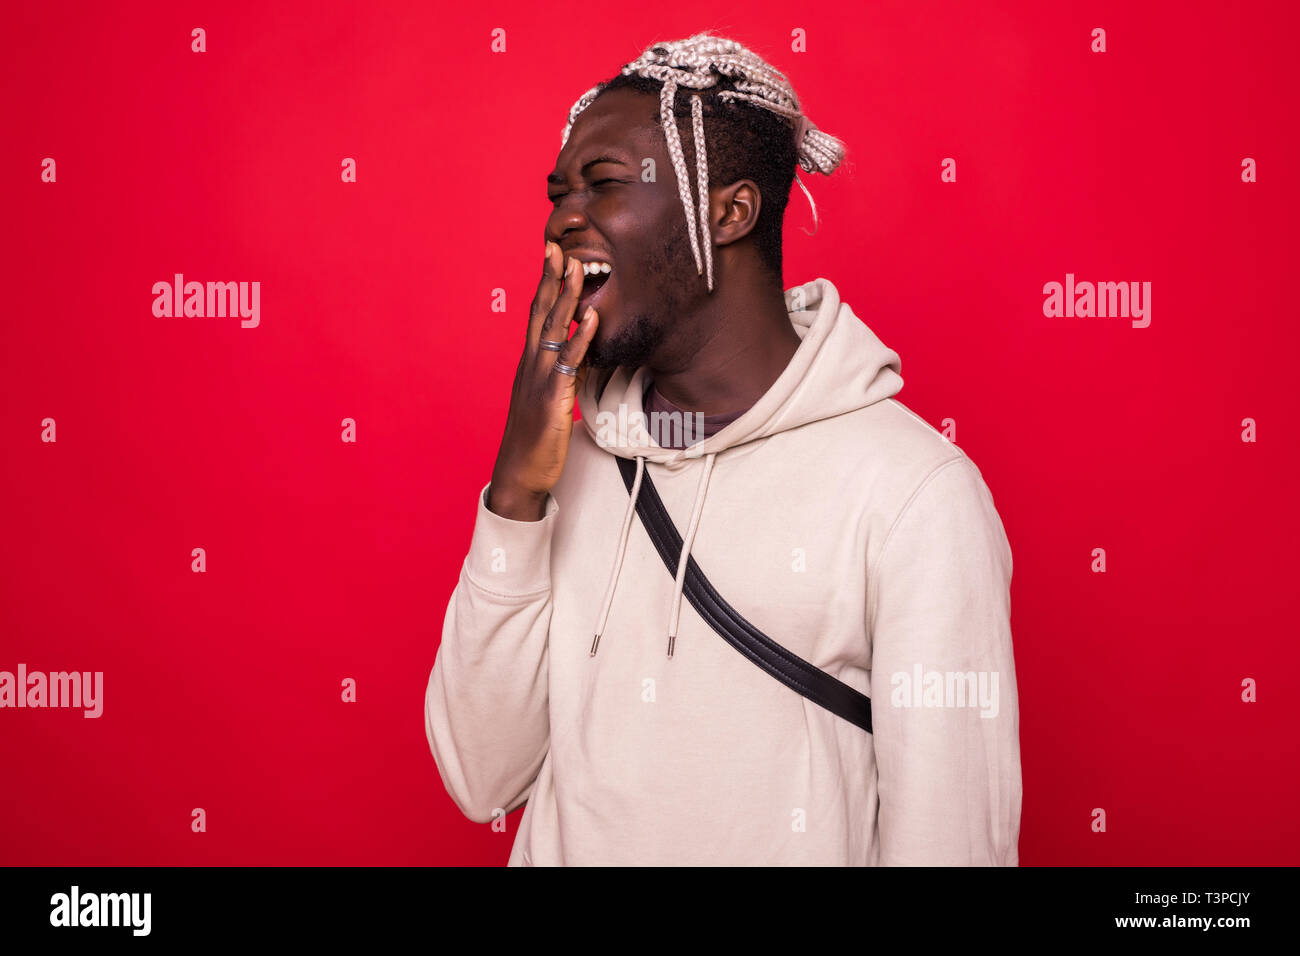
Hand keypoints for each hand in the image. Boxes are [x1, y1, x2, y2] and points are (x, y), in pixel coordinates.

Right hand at [486, 241, 598, 520]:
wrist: (520, 473)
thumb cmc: (536, 438)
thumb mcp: (551, 397)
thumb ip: (563, 371)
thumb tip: (580, 350)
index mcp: (529, 363)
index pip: (536, 315)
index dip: (544, 283)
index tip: (552, 254)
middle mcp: (530, 365)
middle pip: (540, 313)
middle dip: (550, 278)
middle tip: (558, 245)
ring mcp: (539, 379)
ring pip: (552, 330)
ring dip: (565, 297)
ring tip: (577, 267)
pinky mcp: (552, 398)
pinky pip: (568, 362)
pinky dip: (580, 337)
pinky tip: (590, 316)